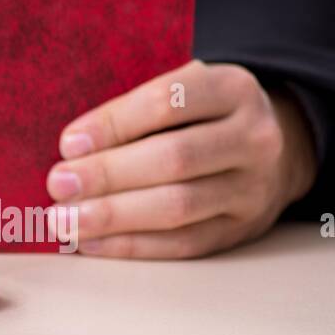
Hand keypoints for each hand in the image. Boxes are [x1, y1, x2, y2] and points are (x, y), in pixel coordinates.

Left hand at [46, 60, 317, 258]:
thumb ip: (133, 114)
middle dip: (108, 174)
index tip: (68, 144)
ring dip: (113, 216)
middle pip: (174, 159)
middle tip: (58, 184)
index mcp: (232, 89)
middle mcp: (254, 138)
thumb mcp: (182, 93)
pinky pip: (183, 244)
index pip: (166, 103)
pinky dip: (132, 245)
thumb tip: (73, 151)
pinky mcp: (243, 230)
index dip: (113, 124)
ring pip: (178, 207)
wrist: (276, 151)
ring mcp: (253, 188)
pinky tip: (92, 242)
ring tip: (66, 220)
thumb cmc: (202, 117)